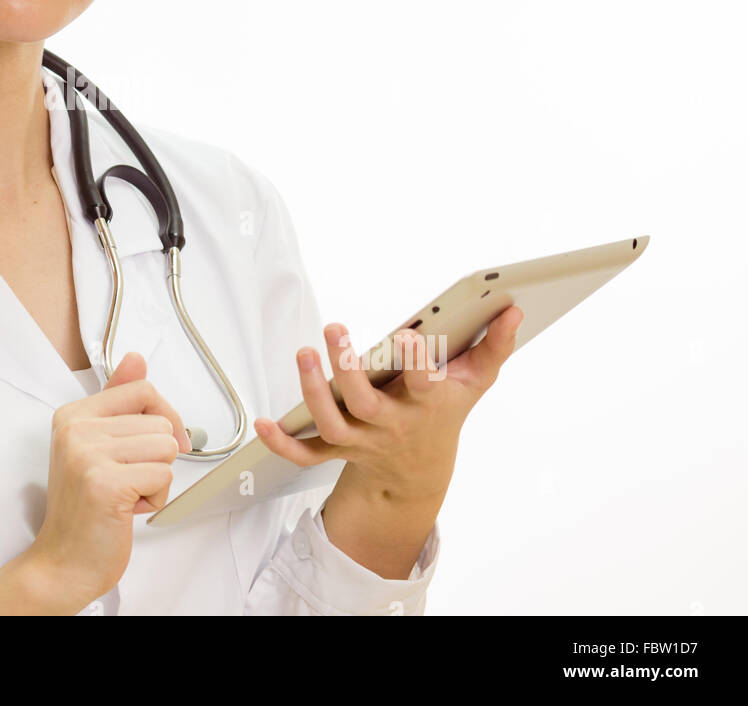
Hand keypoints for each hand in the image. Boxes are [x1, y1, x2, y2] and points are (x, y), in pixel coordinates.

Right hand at [24, 352, 190, 613]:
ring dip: (157, 479)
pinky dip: (155, 499)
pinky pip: (164, 476)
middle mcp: (77, 429)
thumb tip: (137, 358)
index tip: (158, 443)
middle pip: (160, 423)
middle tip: (126, 480)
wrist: (63, 562)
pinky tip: (127, 510)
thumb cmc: (85, 507)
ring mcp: (89, 455)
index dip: (163, 418)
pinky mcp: (106, 483)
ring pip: (167, 448)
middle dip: (156, 458)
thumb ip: (119, 400)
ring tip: (126, 494)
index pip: (143, 389)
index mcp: (74, 414)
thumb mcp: (98, 445)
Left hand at [252, 306, 523, 500]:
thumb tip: (514, 308)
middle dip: (346, 369)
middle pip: (364, 404)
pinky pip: (306, 454)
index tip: (408, 336)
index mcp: (426, 406)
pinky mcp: (336, 449)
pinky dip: (283, 443)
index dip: (417, 364)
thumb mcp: (477, 381)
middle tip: (334, 329)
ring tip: (303, 353)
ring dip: (310, 392)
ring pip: (331, 424)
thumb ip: (496, 345)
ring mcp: (361, 440)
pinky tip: (264, 423)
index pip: (423, 386)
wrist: (421, 469)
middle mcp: (391, 426)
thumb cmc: (447, 409)